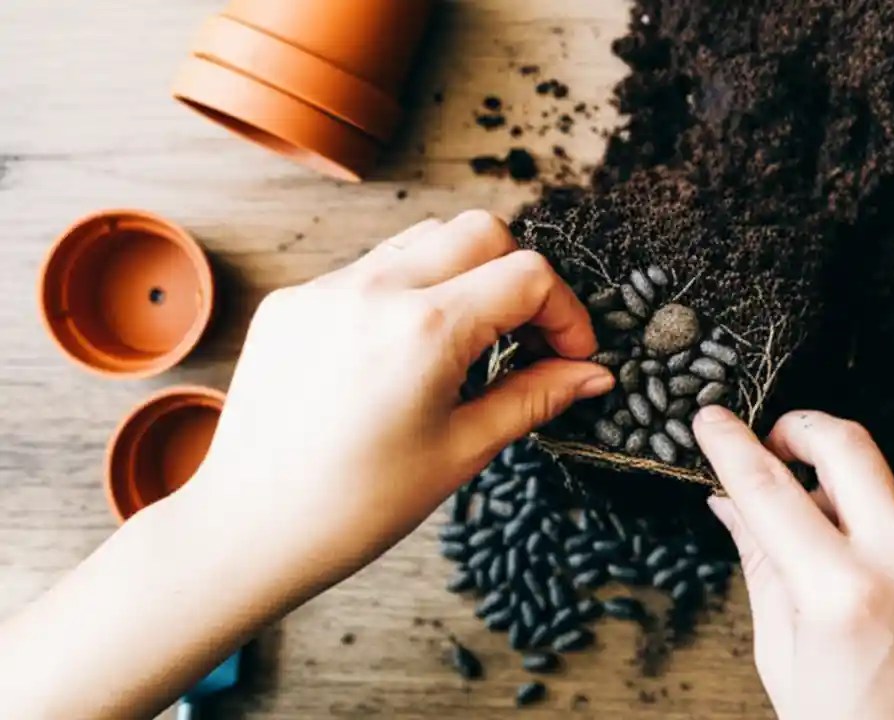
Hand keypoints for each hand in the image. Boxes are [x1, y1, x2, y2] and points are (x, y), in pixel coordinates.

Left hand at [186, 210, 614, 595]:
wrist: (250, 529)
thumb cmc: (357, 505)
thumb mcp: (463, 450)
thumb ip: (534, 397)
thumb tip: (594, 374)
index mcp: (424, 329)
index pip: (526, 276)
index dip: (566, 313)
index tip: (570, 355)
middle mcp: (373, 290)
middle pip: (480, 230)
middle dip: (518, 277)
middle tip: (524, 340)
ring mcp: (326, 290)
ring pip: (422, 240)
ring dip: (462, 276)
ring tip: (465, 346)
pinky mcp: (292, 302)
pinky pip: (368, 270)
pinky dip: (405, 295)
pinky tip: (402, 358)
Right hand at [693, 407, 893, 719]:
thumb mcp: (784, 659)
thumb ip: (761, 566)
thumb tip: (731, 503)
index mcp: (841, 596)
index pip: (769, 490)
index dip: (731, 445)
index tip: (712, 420)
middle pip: (847, 443)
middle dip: (801, 429)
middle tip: (776, 445)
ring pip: (889, 481)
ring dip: (849, 491)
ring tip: (833, 544)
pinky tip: (882, 572)